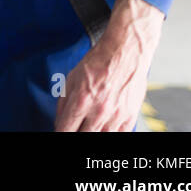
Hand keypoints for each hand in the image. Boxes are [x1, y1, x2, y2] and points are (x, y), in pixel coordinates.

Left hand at [55, 0, 162, 130]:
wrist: (124, 53)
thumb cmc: (98, 62)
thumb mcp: (72, 78)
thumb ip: (64, 101)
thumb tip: (60, 119)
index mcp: (81, 100)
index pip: (66, 129)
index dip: (60, 132)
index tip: (60, 131)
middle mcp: (99, 111)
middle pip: (84, 136)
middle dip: (76, 133)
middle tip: (75, 128)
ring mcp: (116, 116)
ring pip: (101, 138)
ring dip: (93, 133)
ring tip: (90, 126)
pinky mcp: (130, 117)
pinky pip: (119, 135)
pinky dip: (110, 133)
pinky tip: (104, 128)